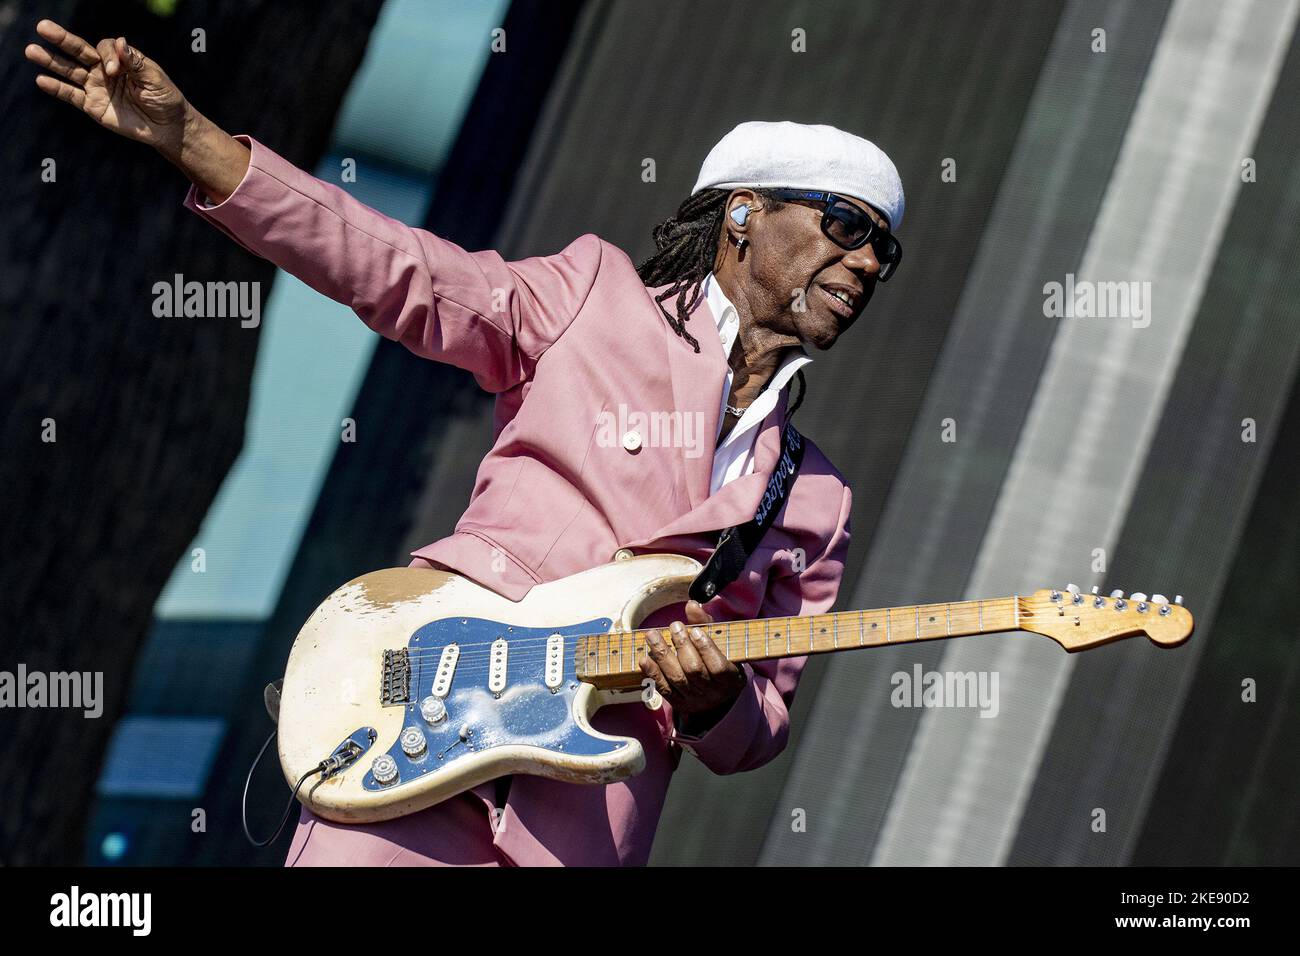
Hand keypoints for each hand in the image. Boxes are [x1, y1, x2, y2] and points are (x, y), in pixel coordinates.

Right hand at [26, 19, 188, 152]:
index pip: (103, 48)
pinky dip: (57, 88)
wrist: (167, 127)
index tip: (115, 71)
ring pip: (69, 71)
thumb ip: (135, 62)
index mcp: (120, 60)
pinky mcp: (92, 105)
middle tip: (43, 27)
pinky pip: (71, 95)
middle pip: (79, 51)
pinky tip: (41, 80)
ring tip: (31, 51)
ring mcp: (96, 87)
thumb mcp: (154, 78)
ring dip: (50, 61)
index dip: (107, 56)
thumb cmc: (165, 99)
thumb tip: (120, 43)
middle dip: (61, 39)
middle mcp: (104, 70)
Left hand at [640, 600, 746, 717]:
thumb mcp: (721, 643)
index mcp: (731, 679)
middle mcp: (713, 693)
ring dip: (662, 655)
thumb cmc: (720, 659)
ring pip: (676, 679)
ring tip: (652, 636)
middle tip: (674, 626)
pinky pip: (663, 688)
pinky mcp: (678, 702)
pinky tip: (644, 658)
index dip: (706, 649)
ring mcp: (695, 700)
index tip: (695, 631)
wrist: (716, 695)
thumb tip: (691, 604)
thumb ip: (706, 623)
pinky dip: (652, 673)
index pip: (718, 667)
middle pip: (694, 671)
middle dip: (682, 646)